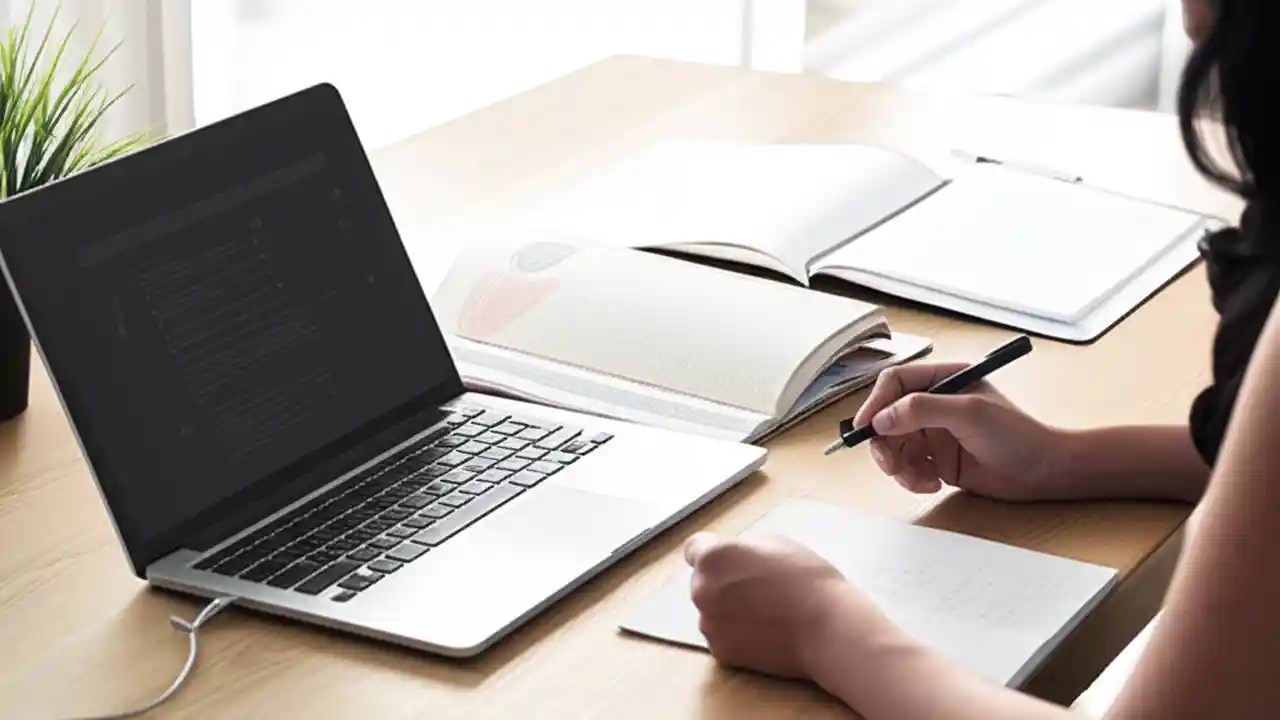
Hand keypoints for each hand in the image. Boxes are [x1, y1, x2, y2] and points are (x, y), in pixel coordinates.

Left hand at [683, 531, 877, 679]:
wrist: (826, 628)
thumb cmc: (807, 580)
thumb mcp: (776, 543)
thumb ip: (744, 549)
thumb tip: (736, 557)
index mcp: (713, 558)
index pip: (693, 549)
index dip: (711, 551)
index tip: (726, 559)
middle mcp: (702, 590)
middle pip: (703, 580)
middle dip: (722, 581)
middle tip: (756, 586)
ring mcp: (709, 624)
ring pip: (711, 609)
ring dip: (727, 608)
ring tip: (764, 610)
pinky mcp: (721, 652)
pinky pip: (722, 635)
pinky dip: (736, 633)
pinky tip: (764, 630)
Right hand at [852, 362, 1064, 500]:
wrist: (1043, 472)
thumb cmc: (1017, 435)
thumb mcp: (969, 413)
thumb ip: (923, 409)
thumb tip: (882, 418)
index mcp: (943, 380)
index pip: (895, 383)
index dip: (876, 403)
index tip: (866, 427)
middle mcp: (935, 404)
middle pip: (887, 417)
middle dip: (884, 442)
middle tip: (889, 464)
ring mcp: (935, 433)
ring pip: (894, 446)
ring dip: (898, 465)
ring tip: (916, 479)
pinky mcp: (937, 460)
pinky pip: (907, 467)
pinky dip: (911, 478)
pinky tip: (932, 484)